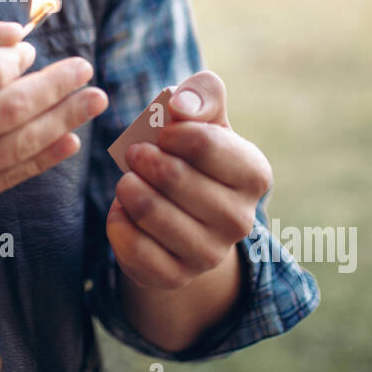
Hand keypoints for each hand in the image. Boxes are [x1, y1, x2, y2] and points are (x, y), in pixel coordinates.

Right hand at [0, 15, 107, 215]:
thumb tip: (18, 36)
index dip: (20, 60)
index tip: (30, 52)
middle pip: (10, 111)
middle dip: (57, 88)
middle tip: (87, 70)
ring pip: (15, 146)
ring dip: (62, 122)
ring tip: (94, 101)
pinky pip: (5, 178)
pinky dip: (41, 160)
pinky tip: (69, 139)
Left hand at [106, 70, 271, 289]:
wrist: (188, 217)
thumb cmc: (195, 156)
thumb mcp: (204, 118)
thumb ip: (201, 94)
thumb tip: (177, 105)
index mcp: (253, 174)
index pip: (206, 143)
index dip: (172, 132)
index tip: (161, 132)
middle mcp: (240, 220)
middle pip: (173, 177)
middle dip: (142, 158)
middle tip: (134, 154)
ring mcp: (209, 254)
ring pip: (149, 211)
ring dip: (128, 188)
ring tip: (128, 180)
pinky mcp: (175, 276)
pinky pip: (131, 246)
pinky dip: (118, 221)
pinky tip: (123, 211)